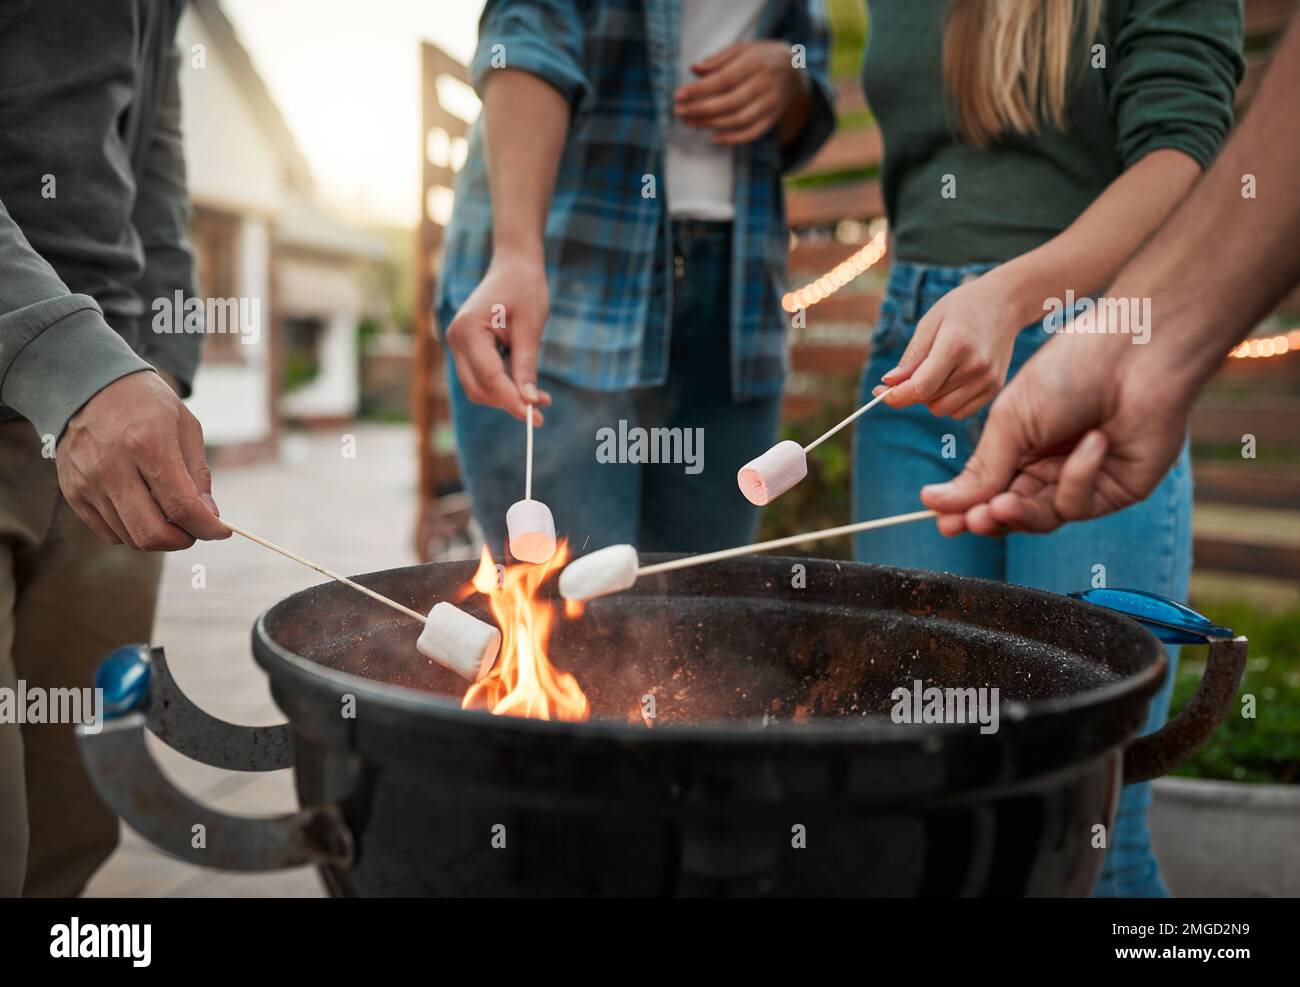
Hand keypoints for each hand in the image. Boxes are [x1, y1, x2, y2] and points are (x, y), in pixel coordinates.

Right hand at [56, 370, 228, 549]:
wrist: (88, 386)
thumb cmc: (146, 405)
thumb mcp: (185, 426)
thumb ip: (198, 474)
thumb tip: (209, 517)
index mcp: (147, 445)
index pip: (182, 506)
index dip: (208, 528)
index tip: (222, 531)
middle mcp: (112, 467)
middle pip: (151, 534)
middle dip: (183, 541)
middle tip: (195, 529)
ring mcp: (88, 482)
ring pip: (130, 538)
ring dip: (159, 537)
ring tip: (170, 514)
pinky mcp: (72, 492)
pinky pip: (108, 533)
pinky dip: (132, 531)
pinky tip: (143, 510)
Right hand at [443, 248, 552, 423]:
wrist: (514, 265)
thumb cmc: (525, 289)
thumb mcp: (531, 328)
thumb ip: (527, 366)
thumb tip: (529, 402)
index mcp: (468, 329)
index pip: (489, 377)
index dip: (512, 401)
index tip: (536, 419)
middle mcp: (455, 338)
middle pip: (478, 388)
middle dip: (509, 402)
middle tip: (541, 411)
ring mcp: (457, 344)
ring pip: (479, 387)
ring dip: (508, 396)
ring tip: (542, 397)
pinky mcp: (467, 349)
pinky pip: (483, 376)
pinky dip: (505, 385)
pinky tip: (529, 386)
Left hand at [674, 40, 809, 144]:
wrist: (795, 71)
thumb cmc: (760, 57)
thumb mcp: (742, 49)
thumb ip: (718, 60)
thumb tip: (694, 70)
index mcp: (755, 63)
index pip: (723, 80)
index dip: (699, 90)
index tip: (678, 95)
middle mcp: (765, 85)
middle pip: (729, 103)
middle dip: (700, 110)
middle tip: (679, 112)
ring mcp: (770, 104)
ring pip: (738, 120)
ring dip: (710, 124)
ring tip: (688, 122)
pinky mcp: (772, 118)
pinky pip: (751, 133)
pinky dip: (732, 138)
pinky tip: (712, 137)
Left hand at [874, 269, 1026, 418]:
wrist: (1005, 302)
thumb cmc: (962, 308)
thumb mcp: (930, 323)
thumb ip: (910, 357)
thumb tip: (888, 383)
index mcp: (956, 346)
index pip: (921, 387)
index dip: (896, 396)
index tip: (879, 391)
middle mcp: (976, 367)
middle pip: (929, 400)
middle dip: (912, 391)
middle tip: (911, 370)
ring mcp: (988, 380)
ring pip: (943, 410)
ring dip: (930, 398)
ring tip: (936, 369)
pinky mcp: (995, 388)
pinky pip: (960, 412)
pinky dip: (948, 402)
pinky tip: (951, 378)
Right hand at [919, 331, 1195, 534]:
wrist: (1136, 350)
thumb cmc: (1070, 369)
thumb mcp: (1011, 418)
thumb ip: (982, 468)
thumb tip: (935, 503)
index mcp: (1022, 446)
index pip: (988, 489)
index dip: (965, 507)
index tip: (942, 520)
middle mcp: (1052, 467)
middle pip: (1013, 512)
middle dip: (988, 519)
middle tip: (967, 523)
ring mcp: (1086, 482)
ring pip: (1043, 519)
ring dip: (1019, 515)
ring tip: (999, 505)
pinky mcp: (1120, 490)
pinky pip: (1081, 503)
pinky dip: (1079, 476)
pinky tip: (1091, 441)